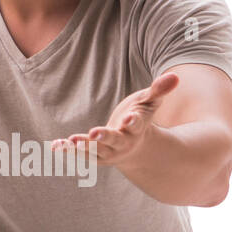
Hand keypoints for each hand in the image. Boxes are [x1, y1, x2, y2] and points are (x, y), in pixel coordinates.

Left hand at [51, 72, 179, 168]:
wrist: (134, 148)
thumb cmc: (139, 118)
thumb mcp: (149, 103)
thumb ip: (159, 91)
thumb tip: (175, 76)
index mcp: (137, 129)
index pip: (136, 124)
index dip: (133, 121)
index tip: (129, 118)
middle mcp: (123, 142)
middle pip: (114, 140)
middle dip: (104, 137)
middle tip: (93, 133)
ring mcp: (108, 151)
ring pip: (94, 150)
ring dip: (81, 146)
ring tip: (68, 141)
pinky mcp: (94, 155)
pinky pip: (80, 153)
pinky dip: (68, 150)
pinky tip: (55, 146)